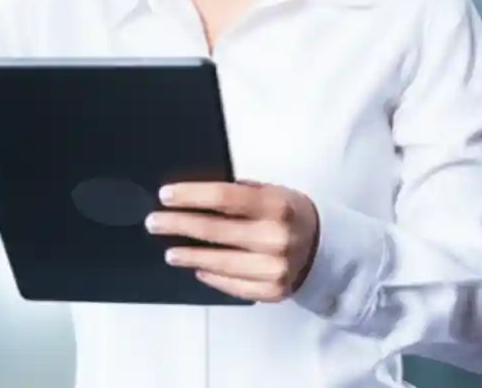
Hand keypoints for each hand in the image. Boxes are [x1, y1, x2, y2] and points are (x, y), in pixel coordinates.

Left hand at [146, 180, 319, 302]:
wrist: (326, 248)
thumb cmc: (291, 215)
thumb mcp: (273, 191)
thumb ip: (241, 192)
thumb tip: (196, 194)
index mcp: (276, 205)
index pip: (223, 198)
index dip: (190, 196)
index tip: (166, 195)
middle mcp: (275, 237)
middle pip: (214, 230)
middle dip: (177, 225)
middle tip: (154, 222)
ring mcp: (275, 267)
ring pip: (219, 262)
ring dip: (188, 255)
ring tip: (169, 252)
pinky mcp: (272, 290)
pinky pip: (232, 284)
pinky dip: (211, 276)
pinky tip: (197, 268)